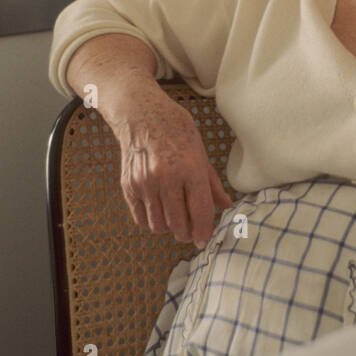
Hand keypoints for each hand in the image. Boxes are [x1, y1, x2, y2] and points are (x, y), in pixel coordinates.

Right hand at [111, 90, 232, 248]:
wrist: (142, 115)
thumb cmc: (175, 130)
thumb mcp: (200, 151)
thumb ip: (212, 183)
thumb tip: (226, 205)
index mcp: (190, 168)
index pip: (200, 210)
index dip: (203, 230)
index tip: (203, 240)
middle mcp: (166, 177)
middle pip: (178, 223)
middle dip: (186, 233)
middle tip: (189, 232)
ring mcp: (145, 182)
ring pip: (159, 225)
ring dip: (169, 230)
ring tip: (174, 223)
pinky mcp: (129, 186)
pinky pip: (140, 218)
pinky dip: (151, 223)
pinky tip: (159, 215)